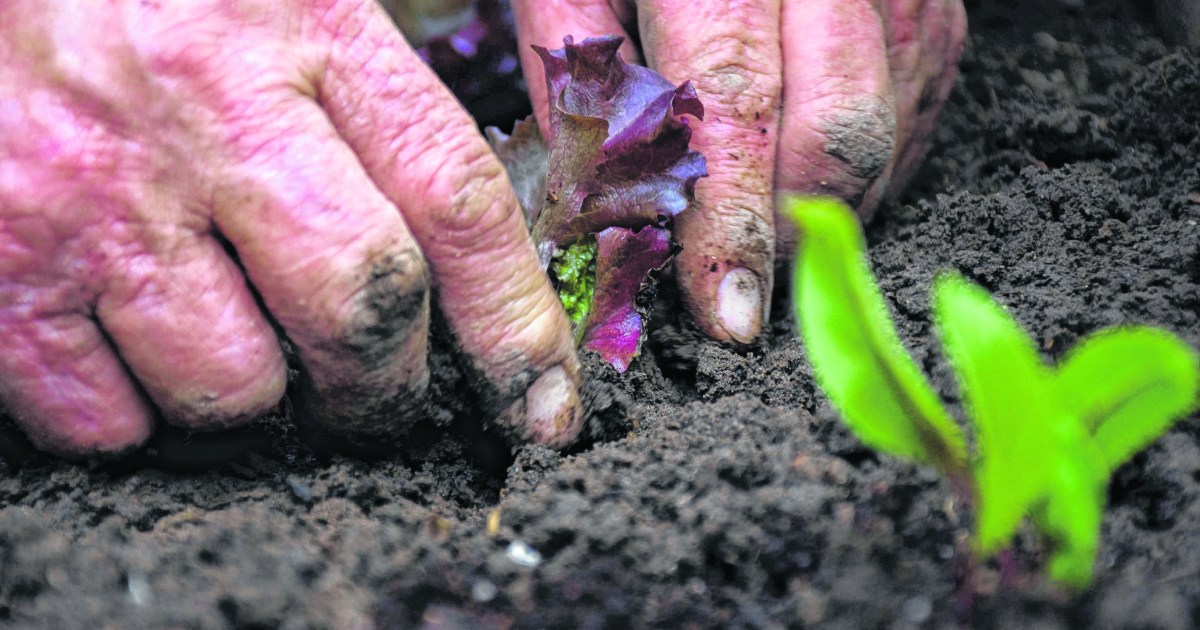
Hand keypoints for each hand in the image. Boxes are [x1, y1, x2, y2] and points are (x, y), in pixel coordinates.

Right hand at [0, 0, 580, 457]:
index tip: (545, 404)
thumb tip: (476, 215)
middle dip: (387, 388)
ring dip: (256, 400)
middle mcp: (201, 116)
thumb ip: (381, 90)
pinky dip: (137, 414)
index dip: (517, 325)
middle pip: (360, 313)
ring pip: (234, 390)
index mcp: (302, 29)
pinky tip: (135, 341)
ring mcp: (92, 198)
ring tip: (231, 333)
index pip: (455, 200)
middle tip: (378, 390)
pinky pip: (104, 419)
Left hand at [512, 0, 965, 343]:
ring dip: (825, 208)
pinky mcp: (935, 11)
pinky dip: (864, 171)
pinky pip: (916, 118)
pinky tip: (807, 176)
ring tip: (764, 224)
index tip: (729, 314)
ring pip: (886, 136)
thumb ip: (580, 88)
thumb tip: (590, 220)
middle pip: (838, 130)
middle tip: (744, 287)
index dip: (733, 220)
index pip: (738, 103)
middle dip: (791, 233)